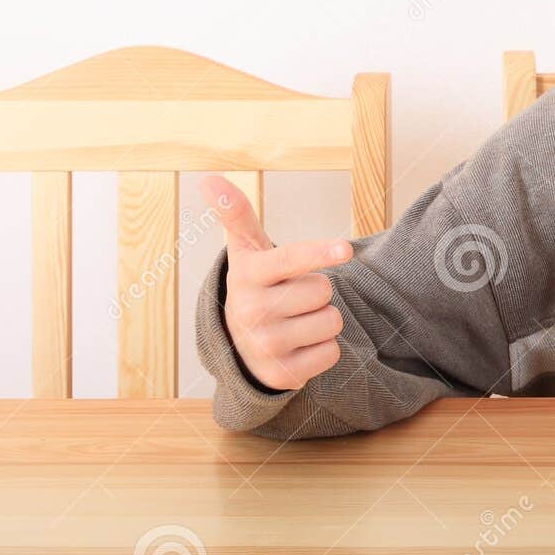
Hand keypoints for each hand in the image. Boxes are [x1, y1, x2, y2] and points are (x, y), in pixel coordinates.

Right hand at [199, 174, 352, 390]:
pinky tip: (298, 347)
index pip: (290, 258)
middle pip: (323, 290)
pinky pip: (333, 352)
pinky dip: (323, 348)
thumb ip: (236, 214)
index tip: (345, 249)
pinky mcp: (283, 376)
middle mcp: (251, 312)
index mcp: (247, 276)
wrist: (239, 348)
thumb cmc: (256, 286)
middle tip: (291, 297)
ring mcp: (265, 346)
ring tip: (295, 321)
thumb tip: (208, 178)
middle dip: (316, 291)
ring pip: (332, 321)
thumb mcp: (246, 251)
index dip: (318, 252)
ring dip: (322, 320)